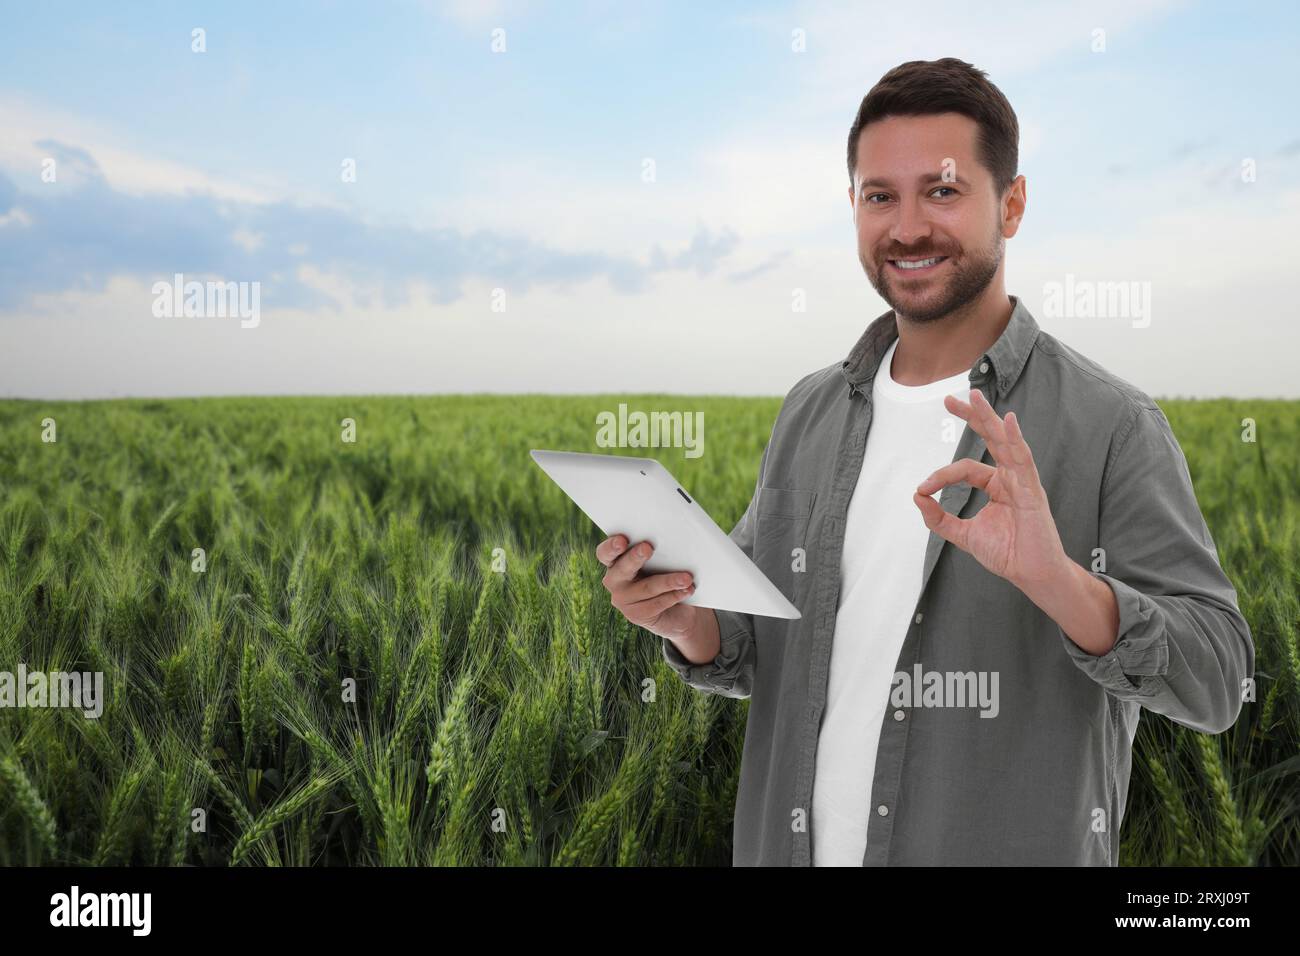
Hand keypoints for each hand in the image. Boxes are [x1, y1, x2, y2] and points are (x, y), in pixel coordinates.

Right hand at [596, 535, 697, 638]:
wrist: (677, 610)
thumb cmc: (666, 574)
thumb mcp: (660, 560)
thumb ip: (658, 552)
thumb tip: (674, 541)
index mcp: (615, 561)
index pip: (605, 552)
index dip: (611, 546)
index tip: (622, 540)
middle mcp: (614, 580)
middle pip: (622, 568)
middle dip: (635, 557)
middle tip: (647, 548)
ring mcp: (623, 600)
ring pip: (646, 587)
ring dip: (668, 581)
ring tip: (686, 578)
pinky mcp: (636, 615)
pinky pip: (657, 604)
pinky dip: (674, 596)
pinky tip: (687, 590)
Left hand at [912, 387, 1067, 590]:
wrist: (1031, 574)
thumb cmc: (1006, 553)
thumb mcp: (962, 534)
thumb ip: (938, 518)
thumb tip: (916, 495)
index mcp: (997, 485)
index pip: (965, 468)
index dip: (941, 475)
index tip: (922, 488)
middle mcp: (1011, 477)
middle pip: (990, 439)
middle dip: (972, 417)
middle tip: (950, 399)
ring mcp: (1023, 481)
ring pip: (1005, 442)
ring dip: (989, 418)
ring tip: (975, 396)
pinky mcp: (1032, 491)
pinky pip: (1023, 460)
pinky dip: (1016, 439)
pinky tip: (1008, 421)